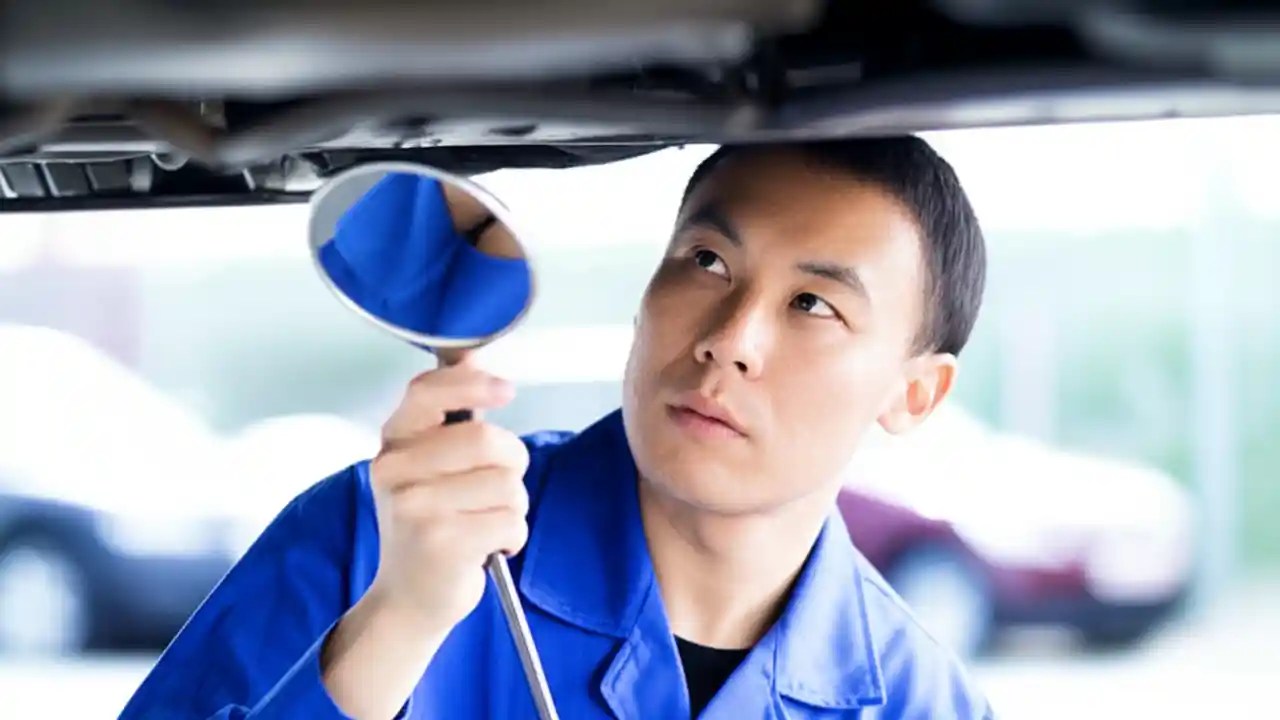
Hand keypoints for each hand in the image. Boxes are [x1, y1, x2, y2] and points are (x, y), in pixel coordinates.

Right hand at [364, 363, 528, 633]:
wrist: (408, 598)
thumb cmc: (429, 524)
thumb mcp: (426, 466)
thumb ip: (450, 414)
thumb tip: (472, 351)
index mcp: (393, 444)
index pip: (428, 392)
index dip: (472, 383)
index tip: (506, 390)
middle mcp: (396, 471)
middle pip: (489, 440)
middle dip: (512, 465)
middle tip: (495, 490)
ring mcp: (416, 507)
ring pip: (508, 484)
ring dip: (513, 507)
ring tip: (484, 523)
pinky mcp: (442, 542)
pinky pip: (512, 521)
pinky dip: (513, 537)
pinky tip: (488, 548)